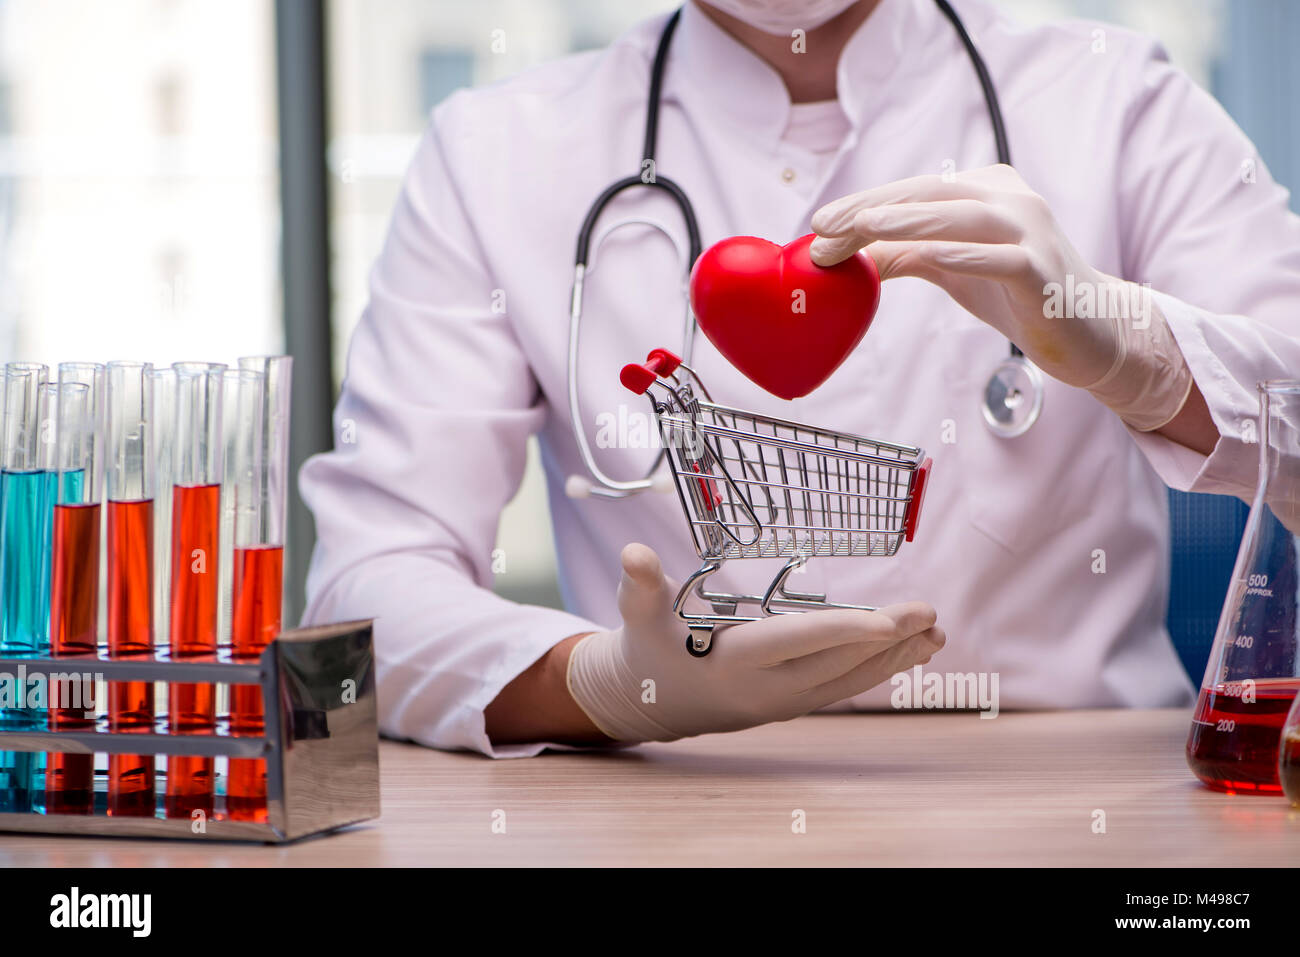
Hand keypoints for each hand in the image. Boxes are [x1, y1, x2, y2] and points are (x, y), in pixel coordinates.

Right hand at [565, 543, 945, 742]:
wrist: (646, 703)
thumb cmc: (647, 647)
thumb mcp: (638, 613)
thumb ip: (640, 583)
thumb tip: (633, 553)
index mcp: (734, 662)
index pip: (798, 642)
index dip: (846, 630)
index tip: (890, 621)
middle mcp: (765, 689)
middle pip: (836, 664)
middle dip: (887, 641)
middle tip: (931, 614)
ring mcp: (782, 702)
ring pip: (847, 682)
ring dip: (894, 660)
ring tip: (936, 636)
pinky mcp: (791, 703)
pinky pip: (843, 687)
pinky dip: (878, 670)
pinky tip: (909, 653)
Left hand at [809, 164, 1192, 430]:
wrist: (1090, 331)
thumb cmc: (1016, 294)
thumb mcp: (951, 268)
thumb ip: (904, 255)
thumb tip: (843, 255)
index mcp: (986, 191)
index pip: (915, 190)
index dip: (865, 202)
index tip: (820, 222)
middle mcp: (1010, 201)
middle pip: (932, 194)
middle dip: (875, 207)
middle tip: (826, 225)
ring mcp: (1031, 233)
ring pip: (963, 216)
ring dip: (910, 220)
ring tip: (865, 226)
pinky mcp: (1044, 272)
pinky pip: (1002, 258)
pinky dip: (964, 254)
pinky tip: (929, 254)